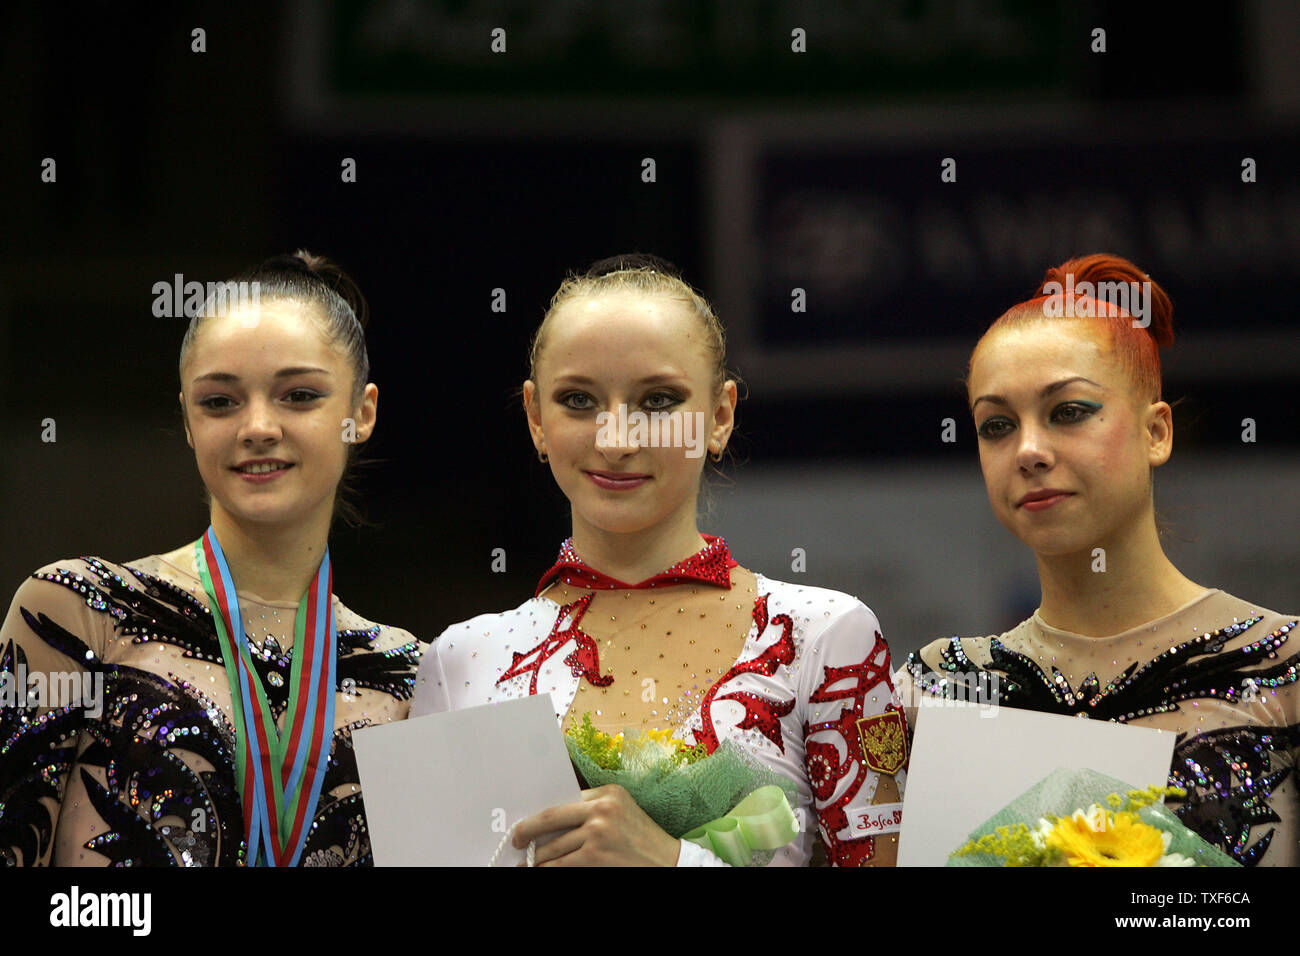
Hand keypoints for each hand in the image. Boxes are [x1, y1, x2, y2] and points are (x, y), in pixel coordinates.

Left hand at [511, 784, 681, 865]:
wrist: (667, 861)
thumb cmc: (641, 837)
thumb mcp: (620, 809)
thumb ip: (590, 808)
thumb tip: (550, 821)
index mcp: (606, 793)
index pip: (563, 800)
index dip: (540, 813)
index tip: (526, 821)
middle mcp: (601, 809)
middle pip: (549, 818)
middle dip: (526, 831)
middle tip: (515, 840)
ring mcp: (597, 833)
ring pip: (552, 847)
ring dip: (536, 858)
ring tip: (526, 863)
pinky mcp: (595, 856)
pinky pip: (560, 865)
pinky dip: (547, 869)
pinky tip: (541, 870)